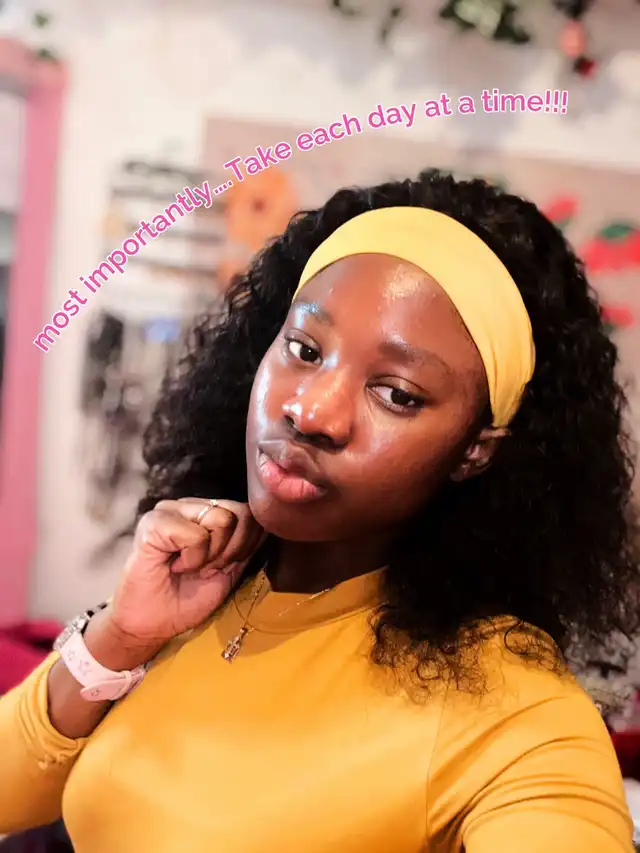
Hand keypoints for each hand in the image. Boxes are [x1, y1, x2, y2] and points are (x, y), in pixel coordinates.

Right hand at [107, 498, 264, 646]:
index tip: (221, 568)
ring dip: (210, 555)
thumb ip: (246, 546)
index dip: (244, 546)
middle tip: (204, 569)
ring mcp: (170, 509)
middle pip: (239, 513)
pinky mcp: (154, 522)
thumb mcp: (228, 571)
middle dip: (230, 551)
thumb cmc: (186, 599)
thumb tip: (268, 526)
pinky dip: (192, 558)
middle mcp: (189, 505)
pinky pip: (196, 535)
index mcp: (206, 512)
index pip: (248, 512)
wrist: (152, 624)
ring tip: (188, 566)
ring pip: (222, 519)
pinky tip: (173, 565)